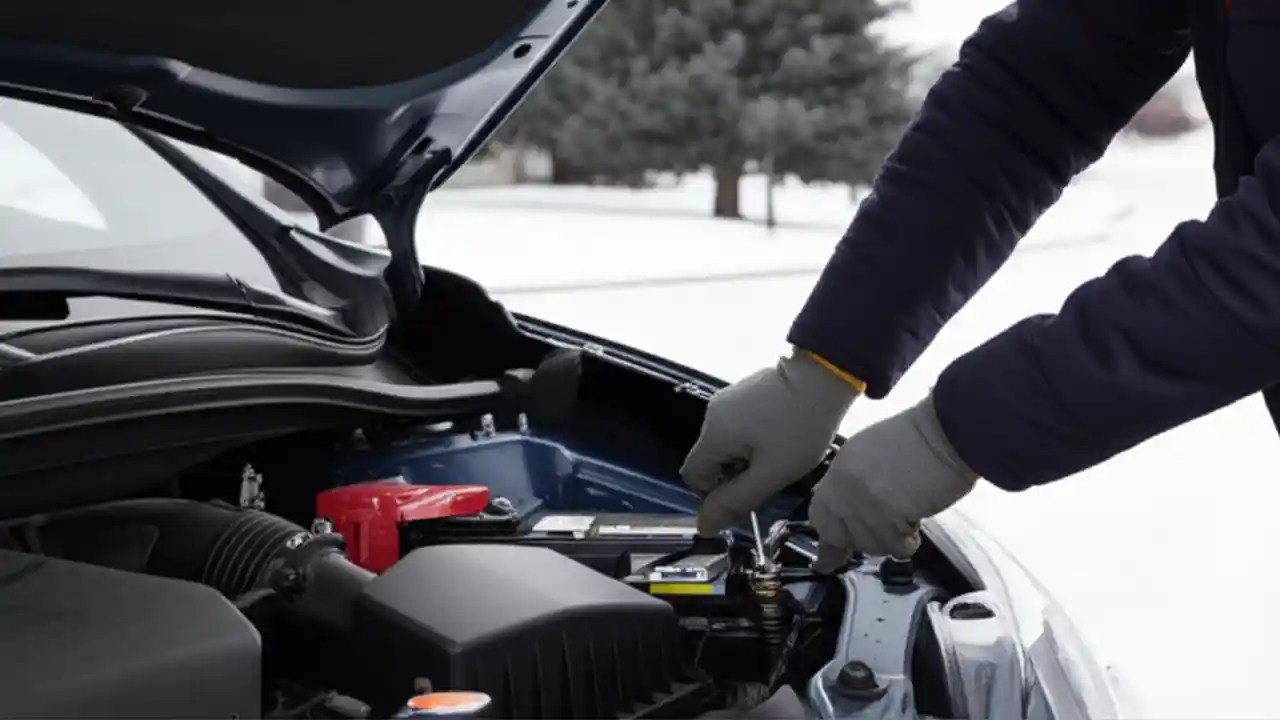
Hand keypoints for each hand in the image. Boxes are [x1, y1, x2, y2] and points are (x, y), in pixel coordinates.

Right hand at [681, 350, 858, 535]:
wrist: (823, 375)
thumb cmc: (800, 428)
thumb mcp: (771, 473)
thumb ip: (735, 501)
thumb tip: (703, 526)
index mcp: (713, 434)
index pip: (693, 477)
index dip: (715, 491)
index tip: (748, 486)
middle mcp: (712, 414)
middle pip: (710, 459)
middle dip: (735, 472)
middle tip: (770, 469)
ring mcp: (726, 399)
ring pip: (725, 443)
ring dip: (746, 455)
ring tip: (779, 449)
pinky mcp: (742, 391)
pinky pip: (737, 425)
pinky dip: (753, 437)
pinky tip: (780, 431)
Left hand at [809, 393, 978, 571]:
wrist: (945, 433)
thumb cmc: (919, 439)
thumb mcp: (871, 454)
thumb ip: (854, 483)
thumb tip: (848, 512)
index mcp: (839, 469)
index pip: (819, 513)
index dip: (827, 536)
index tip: (829, 557)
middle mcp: (844, 488)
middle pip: (838, 535)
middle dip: (857, 542)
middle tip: (881, 537)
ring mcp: (863, 504)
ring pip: (870, 545)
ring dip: (891, 538)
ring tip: (909, 513)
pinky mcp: (887, 517)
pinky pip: (895, 547)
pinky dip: (909, 542)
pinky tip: (918, 521)